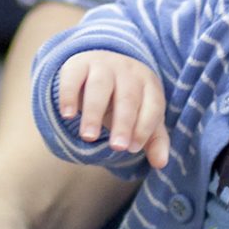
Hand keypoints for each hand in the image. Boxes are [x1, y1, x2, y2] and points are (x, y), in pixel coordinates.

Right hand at [57, 51, 170, 168]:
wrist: (100, 66)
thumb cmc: (125, 99)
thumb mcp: (143, 116)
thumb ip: (154, 140)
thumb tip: (161, 164)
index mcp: (148, 84)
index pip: (152, 105)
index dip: (144, 127)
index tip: (132, 148)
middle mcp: (127, 72)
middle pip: (127, 97)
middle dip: (123, 123)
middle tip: (117, 147)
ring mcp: (102, 65)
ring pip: (99, 87)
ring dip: (94, 113)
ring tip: (88, 137)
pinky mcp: (78, 64)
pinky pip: (73, 78)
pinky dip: (69, 96)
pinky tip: (68, 115)